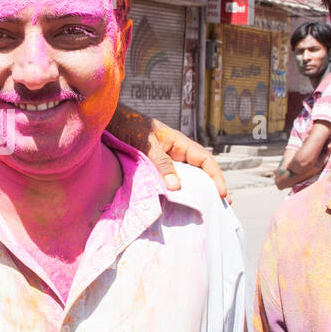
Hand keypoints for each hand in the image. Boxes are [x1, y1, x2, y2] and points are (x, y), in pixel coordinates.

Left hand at [107, 104, 227, 198]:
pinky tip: (175, 205)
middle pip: (198, 172)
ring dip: (192, 193)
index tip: (222, 194)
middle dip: (209, 188)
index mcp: (180, 143)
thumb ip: (161, 163)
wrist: (107, 121)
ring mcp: (164, 160)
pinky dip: (174, 193)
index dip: (216, 177)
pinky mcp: (152, 168)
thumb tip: (176, 187)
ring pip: (184, 178)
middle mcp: (175, 152)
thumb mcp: (146, 143)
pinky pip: (167, 181)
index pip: (205, 161)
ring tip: (201, 210)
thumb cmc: (128, 125)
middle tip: (219, 208)